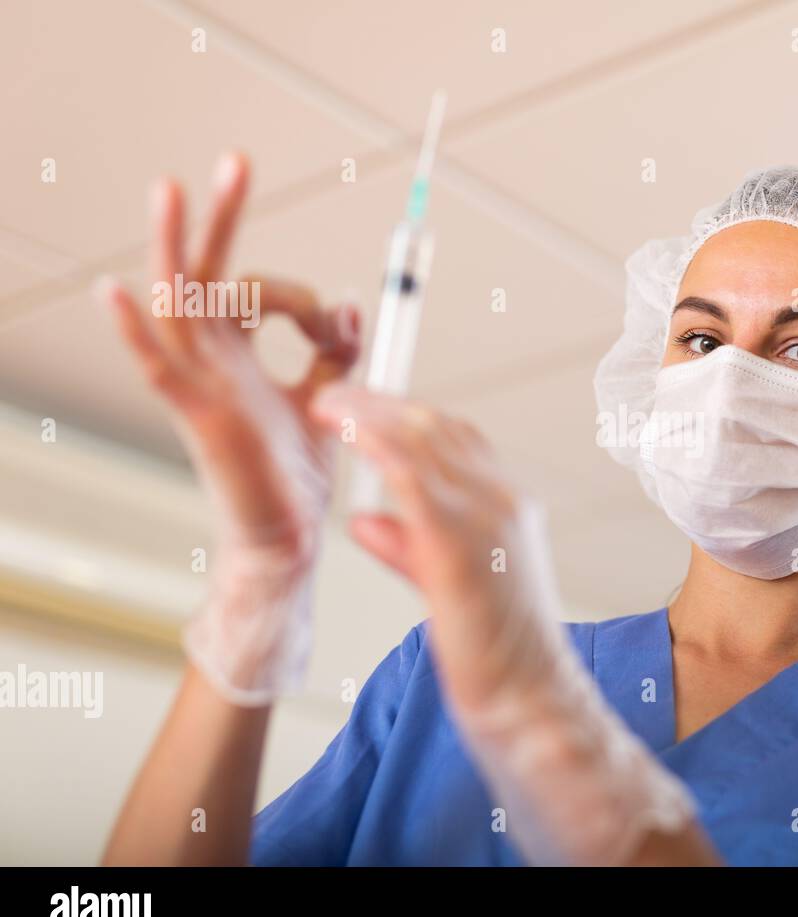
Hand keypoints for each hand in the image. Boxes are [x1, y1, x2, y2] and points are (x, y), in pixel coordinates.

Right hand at [99, 154, 361, 701]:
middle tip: (238, 160)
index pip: (261, 291)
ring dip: (176, 246)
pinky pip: (158, 368)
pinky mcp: (198, 416)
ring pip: (178, 304)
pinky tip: (114, 291)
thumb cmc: (295, 474)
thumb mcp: (326, 401)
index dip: (306, 295)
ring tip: (172, 188)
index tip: (342, 327)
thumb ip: (334, 353)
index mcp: (241, 356)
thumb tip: (349, 301)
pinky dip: (136, 331)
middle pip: (210, 274)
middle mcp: (215, 362)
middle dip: (224, 218)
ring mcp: (201, 385)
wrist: (286, 540)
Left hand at [309, 385, 554, 710]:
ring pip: (425, 440)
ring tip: (329, 404)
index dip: (406, 417)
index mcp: (510, 507)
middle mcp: (506, 500)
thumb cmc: (495, 657)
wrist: (531, 704)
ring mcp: (489, 517)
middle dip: (383, 404)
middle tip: (334, 395)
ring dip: (371, 414)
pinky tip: (346, 428)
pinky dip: (377, 442)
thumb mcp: (448, 587)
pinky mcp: (461, 543)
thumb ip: (409, 548)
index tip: (364, 408)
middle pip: (440, 428)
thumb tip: (367, 521)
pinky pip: (413, 474)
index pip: (457, 441)